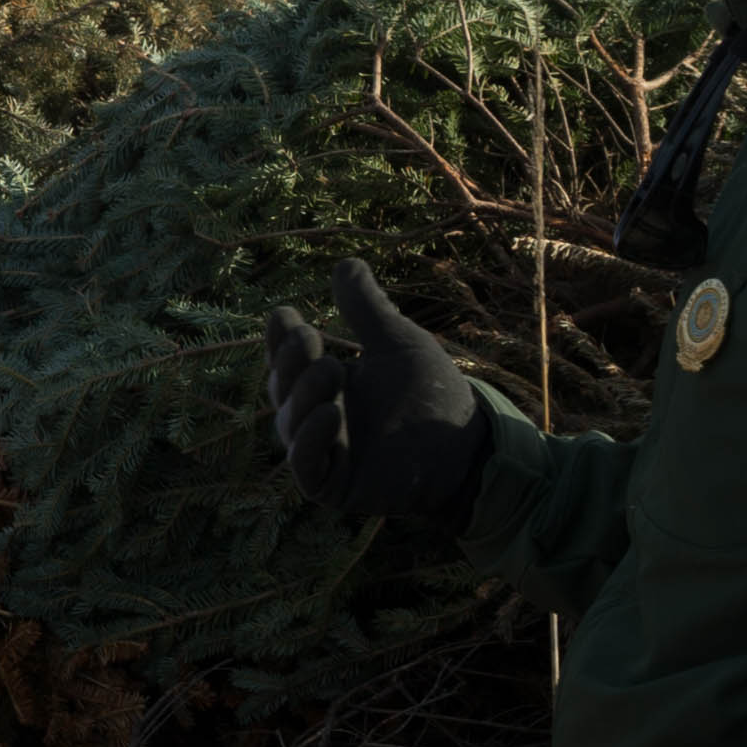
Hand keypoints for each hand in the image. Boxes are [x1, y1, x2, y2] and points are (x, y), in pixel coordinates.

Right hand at [260, 259, 488, 528]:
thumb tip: (347, 262)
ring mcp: (319, 450)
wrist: (467, 446)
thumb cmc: (431, 392)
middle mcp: (313, 414)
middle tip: (309, 338)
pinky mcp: (330, 484)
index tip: (285, 314)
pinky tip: (330, 415)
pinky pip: (305, 463)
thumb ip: (367, 309)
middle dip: (290, 362)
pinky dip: (311, 439)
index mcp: (322, 381)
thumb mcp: (398, 343)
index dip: (280, 338)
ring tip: (332, 371)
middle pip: (282, 387)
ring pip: (289, 423)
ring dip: (305, 395)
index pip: (286, 358)